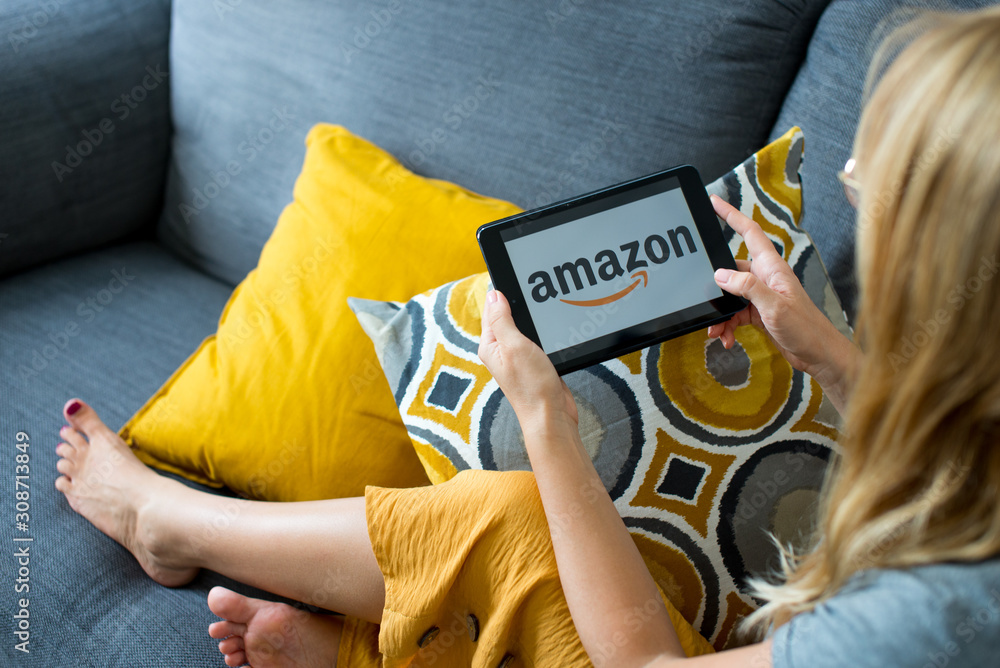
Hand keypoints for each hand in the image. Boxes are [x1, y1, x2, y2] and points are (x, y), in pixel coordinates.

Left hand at [478, 290, 577, 427]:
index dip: (502, 293)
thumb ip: (502, 320)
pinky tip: (552, 327)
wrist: (551, 414)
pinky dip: (543, 331)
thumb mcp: (514, 345)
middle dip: (519, 303)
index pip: (492, 309)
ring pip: (525, 327)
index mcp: (490, 345)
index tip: (515, 277)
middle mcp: (501, 350)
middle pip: (508, 316)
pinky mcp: (535, 362)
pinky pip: (537, 339)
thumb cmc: (530, 386)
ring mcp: (518, 356)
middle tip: (534, 288)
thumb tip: (494, 295)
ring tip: (543, 304)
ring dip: (534, 318)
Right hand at [707, 195, 858, 408]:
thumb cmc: (806, 328)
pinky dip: (728, 325)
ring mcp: (762, 295)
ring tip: (718, 331)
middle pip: (731, 271)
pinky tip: (727, 338)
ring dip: (721, 314)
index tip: (714, 202)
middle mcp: (766, 278)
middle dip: (715, 288)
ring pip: (730, 297)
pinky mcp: (759, 312)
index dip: (731, 215)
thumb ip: (747, 287)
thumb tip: (721, 275)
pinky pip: (735, 314)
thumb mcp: (774, 306)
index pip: (749, 232)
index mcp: (772, 268)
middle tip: (703, 300)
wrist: (818, 354)